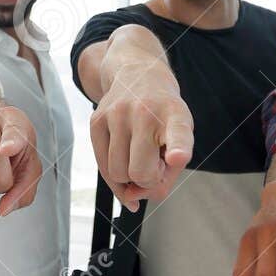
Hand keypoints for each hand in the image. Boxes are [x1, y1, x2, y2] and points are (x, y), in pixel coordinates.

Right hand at [89, 62, 193, 210]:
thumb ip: (167, 175)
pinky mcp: (96, 121)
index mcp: (174, 115)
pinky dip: (115, 175)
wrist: (137, 75)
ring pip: (117, 174)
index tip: (178, 157)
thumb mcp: (179, 137)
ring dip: (129, 177)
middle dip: (147, 180)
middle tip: (155, 165)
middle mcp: (144, 112)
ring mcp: (116, 114)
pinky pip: (102, 167)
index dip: (178, 148)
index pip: (177, 134)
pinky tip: (124, 161)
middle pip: (140, 172)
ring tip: (138, 157)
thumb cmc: (163, 113)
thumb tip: (135, 200)